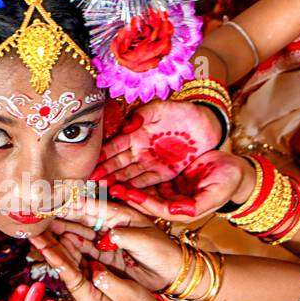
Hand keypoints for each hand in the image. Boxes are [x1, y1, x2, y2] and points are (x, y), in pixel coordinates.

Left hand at [30, 232, 161, 300]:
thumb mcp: (127, 296)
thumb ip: (109, 281)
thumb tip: (95, 265)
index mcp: (87, 297)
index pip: (67, 274)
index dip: (55, 257)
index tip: (42, 244)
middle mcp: (81, 290)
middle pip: (63, 264)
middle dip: (48, 245)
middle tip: (34, 228)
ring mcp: (86, 282)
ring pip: (70, 258)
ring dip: (57, 241)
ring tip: (44, 226)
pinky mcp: (93, 275)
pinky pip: (80, 257)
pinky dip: (73, 243)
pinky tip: (64, 231)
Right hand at [45, 194, 180, 290]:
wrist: (172, 273)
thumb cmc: (164, 252)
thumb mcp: (145, 241)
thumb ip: (124, 237)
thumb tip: (106, 237)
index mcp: (123, 215)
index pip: (95, 206)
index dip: (76, 204)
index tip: (58, 201)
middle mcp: (112, 225)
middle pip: (83, 218)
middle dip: (63, 215)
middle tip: (43, 213)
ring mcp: (108, 240)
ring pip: (81, 233)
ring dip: (63, 230)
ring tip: (44, 226)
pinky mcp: (106, 255)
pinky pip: (85, 249)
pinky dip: (71, 246)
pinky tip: (57, 243)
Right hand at [93, 100, 223, 187]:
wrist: (207, 124)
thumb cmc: (183, 112)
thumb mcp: (161, 108)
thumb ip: (143, 114)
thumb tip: (128, 126)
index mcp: (137, 134)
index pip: (115, 146)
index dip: (102, 155)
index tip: (91, 164)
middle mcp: (141, 150)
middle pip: (119, 163)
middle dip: (105, 172)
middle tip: (92, 181)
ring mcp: (152, 162)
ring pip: (130, 174)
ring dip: (117, 182)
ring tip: (104, 189)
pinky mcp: (164, 172)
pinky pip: (147, 181)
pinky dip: (135, 187)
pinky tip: (124, 192)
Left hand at [112, 149, 253, 222]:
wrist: (236, 169)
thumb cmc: (229, 181)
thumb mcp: (217, 193)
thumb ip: (197, 205)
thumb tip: (176, 211)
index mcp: (183, 210)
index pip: (158, 208)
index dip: (142, 201)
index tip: (127, 193)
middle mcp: (173, 203)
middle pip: (146, 200)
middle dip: (128, 193)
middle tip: (109, 187)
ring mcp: (170, 192)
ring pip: (145, 188)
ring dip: (128, 183)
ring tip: (109, 177)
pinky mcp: (169, 180)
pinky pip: (149, 177)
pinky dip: (136, 172)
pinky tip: (122, 165)